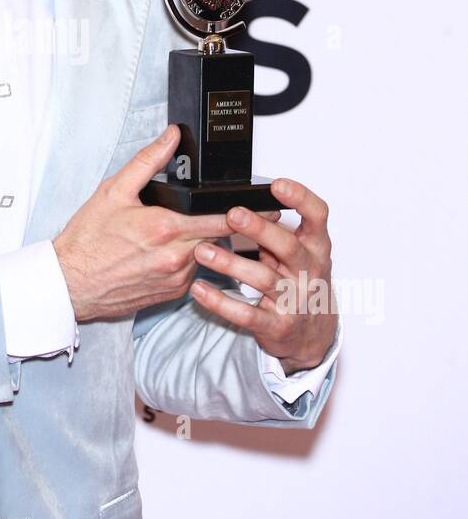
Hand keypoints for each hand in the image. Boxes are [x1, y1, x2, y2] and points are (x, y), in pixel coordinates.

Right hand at [52, 124, 232, 321]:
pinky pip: (193, 273)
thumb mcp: (114, 190)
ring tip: (196, 232)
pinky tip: (172, 251)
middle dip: (234, 226)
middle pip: (222, 238)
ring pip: (208, 255)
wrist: (70, 283)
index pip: (222, 219)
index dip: (248, 212)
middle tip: (248, 216)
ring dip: (208, 243)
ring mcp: (176, 279)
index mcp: (166, 228)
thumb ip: (148, 160)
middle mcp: (176, 257)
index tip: (267, 207)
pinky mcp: (171, 294)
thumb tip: (171, 136)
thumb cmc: (87, 240)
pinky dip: (191, 260)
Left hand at [190, 179, 337, 373]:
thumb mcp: (299, 253)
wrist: (313, 334)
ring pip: (263, 279)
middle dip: (259, 228)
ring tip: (202, 251)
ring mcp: (294, 300)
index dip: (301, 199)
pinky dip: (220, 302)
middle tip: (232, 214)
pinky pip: (246, 314)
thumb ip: (276, 231)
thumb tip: (241, 203)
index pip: (318, 217)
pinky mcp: (276, 325)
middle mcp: (309, 272)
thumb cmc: (300, 283)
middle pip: (288, 246)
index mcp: (316, 247)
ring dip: (230, 264)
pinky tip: (200, 289)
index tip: (277, 185)